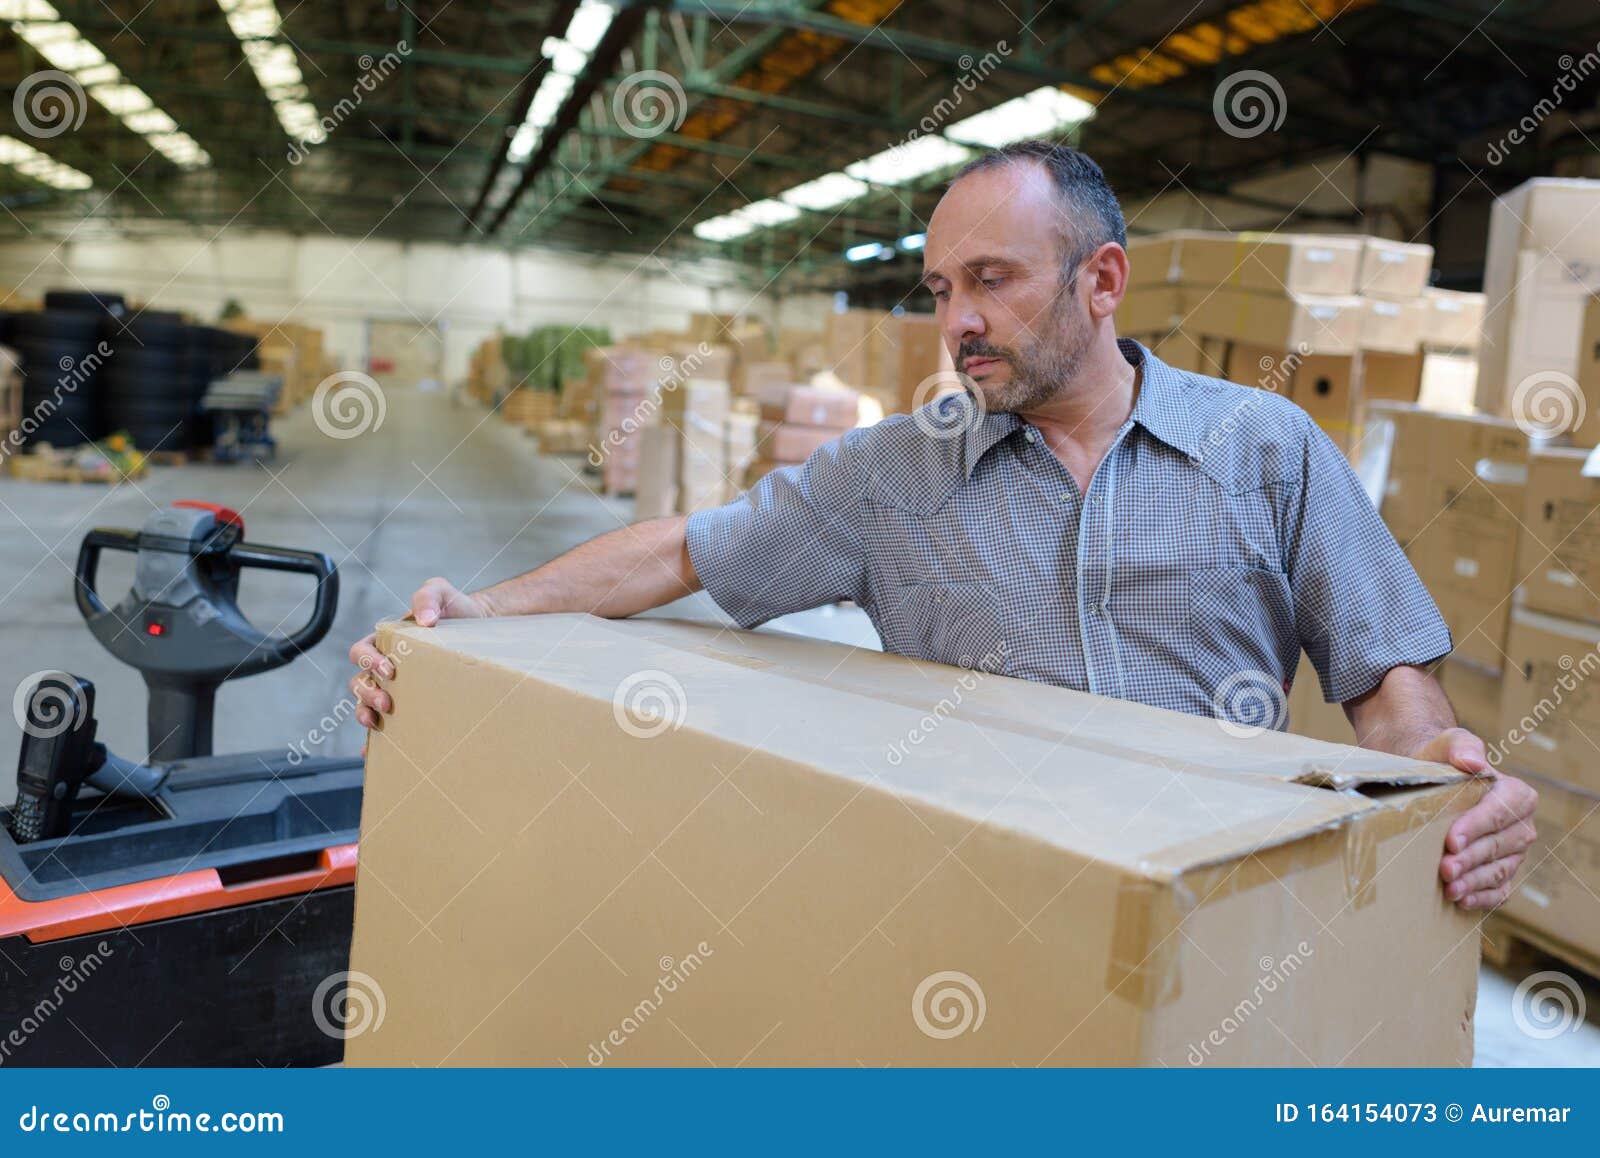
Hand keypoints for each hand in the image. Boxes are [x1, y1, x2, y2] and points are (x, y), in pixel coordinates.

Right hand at [349, 578, 493, 729]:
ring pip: (365, 703)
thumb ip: (428, 595)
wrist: (482, 628)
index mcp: (386, 641)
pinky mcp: (412, 704)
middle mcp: (386, 666)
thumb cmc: (457, 610)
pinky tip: (374, 751)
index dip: (368, 661)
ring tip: (380, 721)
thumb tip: (424, 619)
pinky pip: (386, 724)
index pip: (361, 652)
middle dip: (367, 692)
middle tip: (387, 702)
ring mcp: (397, 687)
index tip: (390, 670)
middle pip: (358, 681)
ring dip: (365, 713)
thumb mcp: (442, 592)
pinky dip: (375, 740)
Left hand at [1413, 727, 1537, 909]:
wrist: (1431, 784)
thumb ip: (1461, 746)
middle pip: (1499, 845)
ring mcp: (1514, 852)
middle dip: (1471, 859)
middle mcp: (1522, 826)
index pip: (1500, 812)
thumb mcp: (1448, 745)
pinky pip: (1499, 890)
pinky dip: (1482, 898)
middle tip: (1445, 869)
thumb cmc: (1442, 762)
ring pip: (1499, 871)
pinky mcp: (1502, 872)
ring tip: (1450, 890)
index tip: (1451, 840)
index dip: (1477, 827)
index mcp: (1516, 795)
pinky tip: (1461, 901)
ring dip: (1474, 882)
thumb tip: (1472, 760)